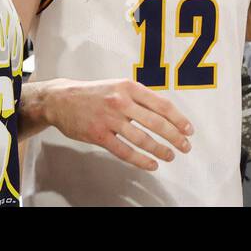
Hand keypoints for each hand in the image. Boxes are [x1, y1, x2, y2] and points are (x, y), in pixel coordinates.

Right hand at [45, 78, 193, 170]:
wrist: (62, 99)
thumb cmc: (95, 93)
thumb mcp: (120, 86)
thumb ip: (141, 97)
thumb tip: (166, 112)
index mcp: (130, 87)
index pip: (162, 105)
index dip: (178, 119)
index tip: (188, 130)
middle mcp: (122, 102)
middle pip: (156, 122)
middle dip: (174, 136)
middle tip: (185, 146)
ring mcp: (110, 119)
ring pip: (141, 138)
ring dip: (160, 150)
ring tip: (170, 156)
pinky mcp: (98, 135)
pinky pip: (124, 151)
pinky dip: (140, 160)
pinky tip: (151, 164)